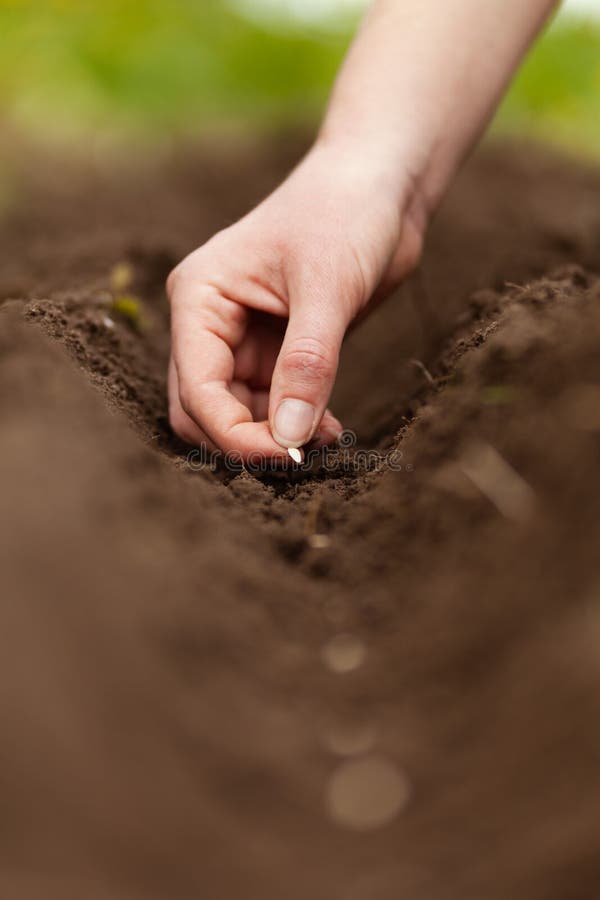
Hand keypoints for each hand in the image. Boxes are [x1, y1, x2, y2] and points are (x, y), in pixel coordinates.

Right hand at [167, 141, 424, 462]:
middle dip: (246, 440)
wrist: (379, 187)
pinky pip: (268, 404)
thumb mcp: (328, 289)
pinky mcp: (273, 350)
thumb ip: (307, 365)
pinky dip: (291, 424)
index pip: (198, 389)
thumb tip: (290, 439)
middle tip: (303, 457)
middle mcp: (209, 322)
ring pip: (236, 413)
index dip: (235, 434)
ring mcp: (239, 339)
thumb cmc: (346, 215)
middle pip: (203, 410)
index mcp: (200, 298)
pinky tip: (327, 428)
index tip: (289, 455)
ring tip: (325, 440)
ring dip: (273, 437)